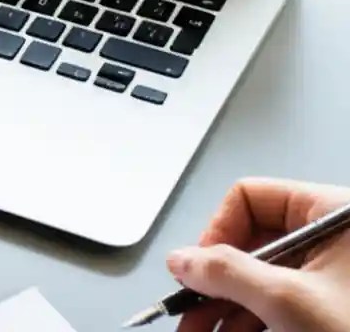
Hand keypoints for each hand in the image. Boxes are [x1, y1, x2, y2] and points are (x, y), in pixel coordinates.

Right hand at [169, 178, 349, 331]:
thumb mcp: (288, 301)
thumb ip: (226, 272)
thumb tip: (182, 259)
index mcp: (335, 214)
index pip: (254, 198)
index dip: (218, 232)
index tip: (198, 269)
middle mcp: (334, 238)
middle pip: (253, 243)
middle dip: (215, 282)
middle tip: (187, 311)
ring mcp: (334, 275)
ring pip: (261, 280)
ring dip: (226, 309)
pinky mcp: (332, 307)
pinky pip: (279, 304)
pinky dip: (251, 322)